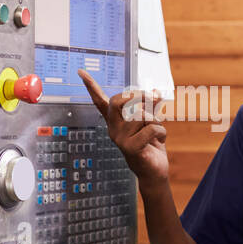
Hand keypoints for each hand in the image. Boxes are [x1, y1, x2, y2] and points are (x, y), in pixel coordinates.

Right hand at [79, 70, 168, 187]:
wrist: (154, 171)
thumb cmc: (151, 145)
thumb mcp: (151, 121)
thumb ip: (151, 106)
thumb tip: (155, 92)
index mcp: (115, 120)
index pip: (100, 101)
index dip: (91, 86)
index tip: (81, 71)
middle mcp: (113, 128)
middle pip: (119, 100)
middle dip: (139, 96)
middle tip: (153, 99)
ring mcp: (119, 138)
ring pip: (142, 114)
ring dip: (157, 120)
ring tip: (156, 132)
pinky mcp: (130, 148)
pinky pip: (151, 128)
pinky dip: (162, 133)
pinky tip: (158, 142)